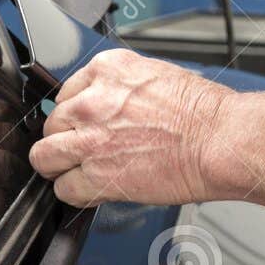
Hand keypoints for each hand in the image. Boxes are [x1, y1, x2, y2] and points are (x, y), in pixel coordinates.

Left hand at [29, 49, 234, 206]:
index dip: (75, 116)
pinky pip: (64, 189)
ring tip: (74, 174)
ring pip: (44, 157)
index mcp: (106, 70)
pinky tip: (91, 192)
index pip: (66, 94)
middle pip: (52, 125)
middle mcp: (91, 102)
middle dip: (64, 140)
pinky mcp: (97, 176)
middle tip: (82, 152)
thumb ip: (120, 89)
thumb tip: (108, 106)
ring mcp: (90, 140)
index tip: (84, 127)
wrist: (219, 141)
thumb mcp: (154, 77)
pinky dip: (75, 194)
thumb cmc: (202, 114)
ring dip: (58, 168)